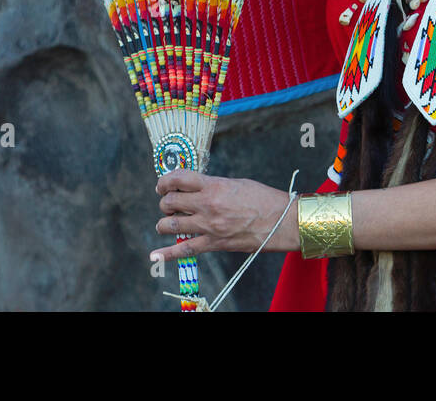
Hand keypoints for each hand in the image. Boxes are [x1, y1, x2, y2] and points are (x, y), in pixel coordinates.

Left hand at [150, 170, 298, 261]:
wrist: (281, 221)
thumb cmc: (263, 198)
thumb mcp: (236, 183)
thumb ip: (213, 184)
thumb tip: (195, 187)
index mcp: (214, 184)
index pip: (178, 178)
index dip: (165, 181)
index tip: (163, 184)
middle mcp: (207, 204)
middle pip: (170, 201)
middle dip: (165, 202)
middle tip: (168, 204)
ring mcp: (209, 225)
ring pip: (170, 224)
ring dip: (164, 223)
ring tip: (167, 223)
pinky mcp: (214, 243)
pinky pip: (184, 249)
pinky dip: (166, 254)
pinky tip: (155, 256)